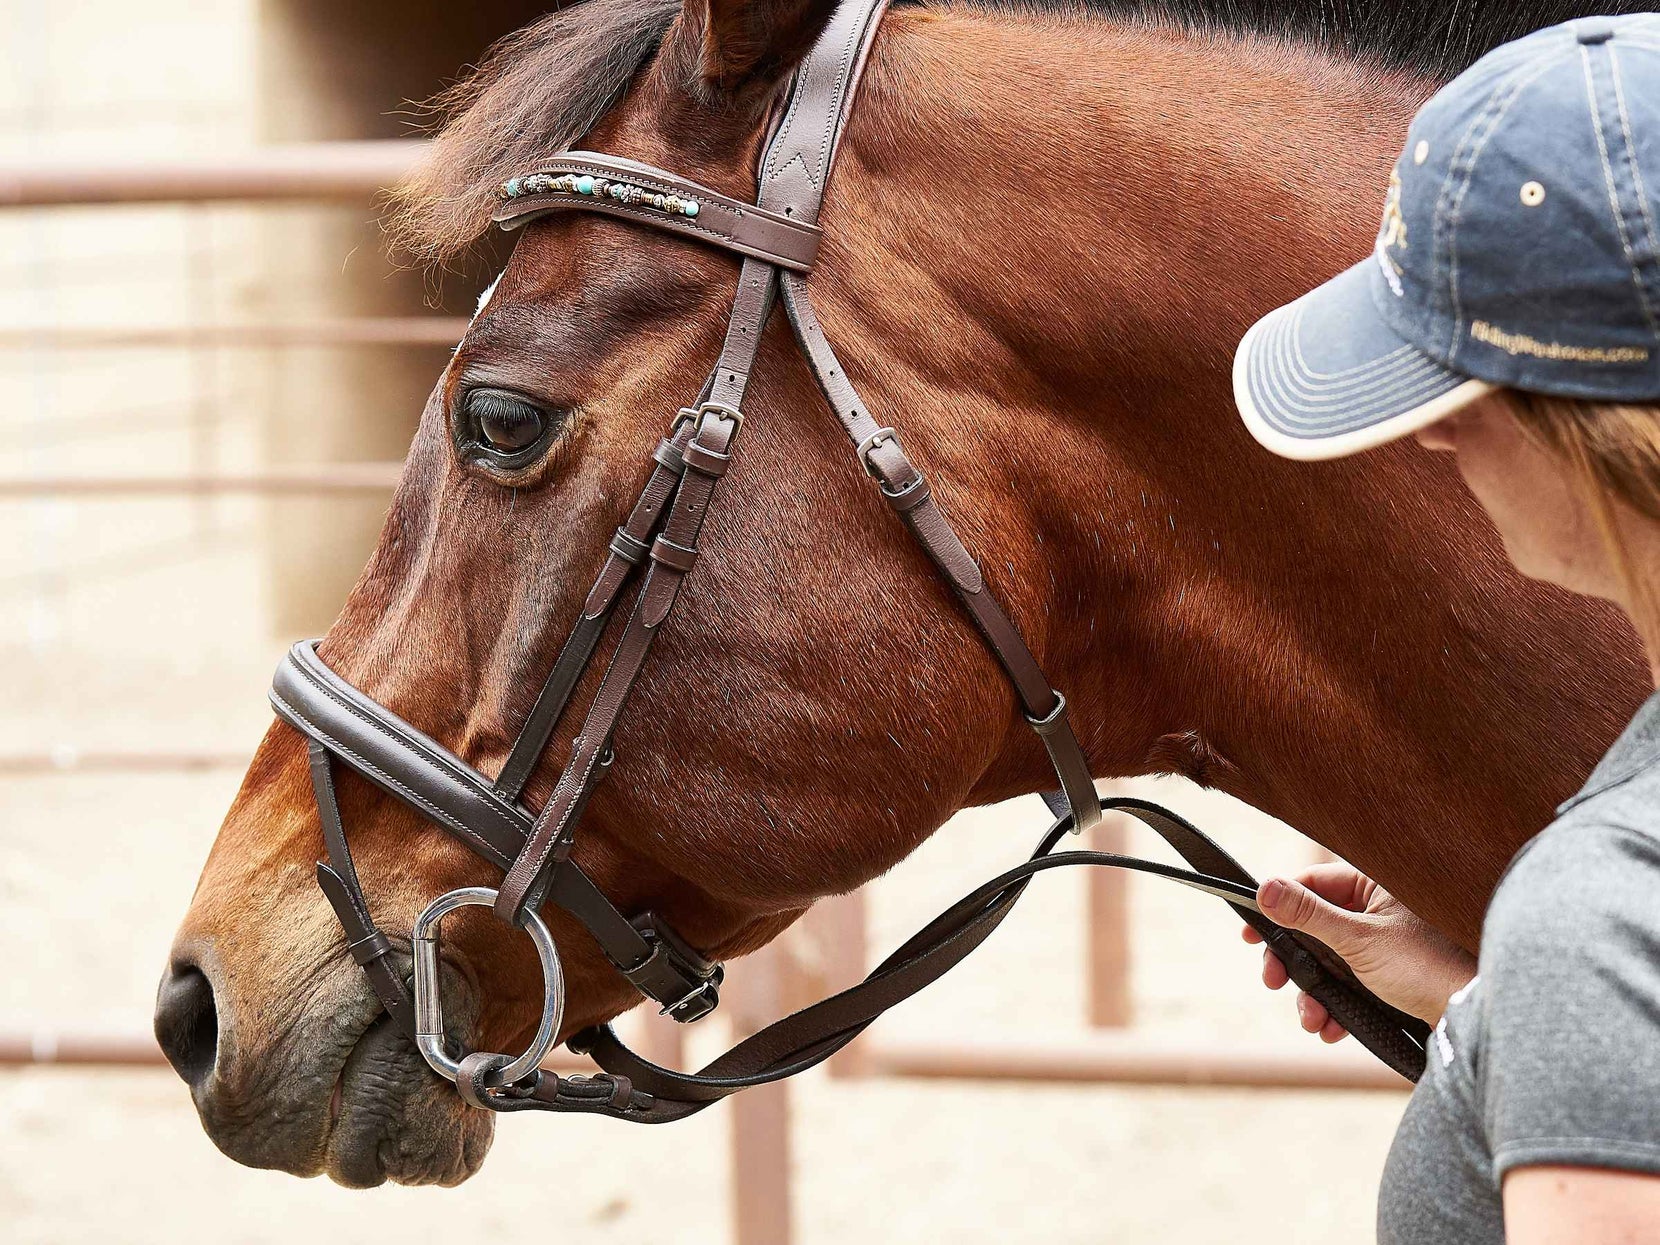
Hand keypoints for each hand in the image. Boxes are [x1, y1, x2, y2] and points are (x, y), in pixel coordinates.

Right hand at [1242, 863, 1476, 1038]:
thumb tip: (1264, 889)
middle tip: (1273, 981)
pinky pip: (1350, 987)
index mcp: (1375, 886)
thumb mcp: (1358, 940)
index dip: (1278, 908)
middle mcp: (1378, 911)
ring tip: (1311, 1020)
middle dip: (1293, 963)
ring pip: (1329, 963)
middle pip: (1314, 928)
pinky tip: (1332, 1029)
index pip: (1313, 883)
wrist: (1475, 1018)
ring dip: (1313, 994)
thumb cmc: (1427, 967)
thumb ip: (1308, 914)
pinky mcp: (1390, 978)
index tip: (1252, 934)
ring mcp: (1384, 946)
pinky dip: (1336, 1008)